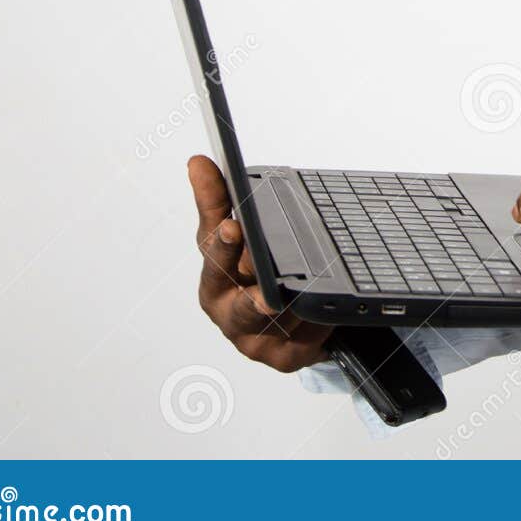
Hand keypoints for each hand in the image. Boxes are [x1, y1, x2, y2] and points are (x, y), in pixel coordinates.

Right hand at [188, 155, 332, 372]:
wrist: (291, 322)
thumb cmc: (258, 273)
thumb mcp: (244, 235)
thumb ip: (221, 200)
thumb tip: (198, 162)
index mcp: (213, 274)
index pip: (213, 251)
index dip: (224, 243)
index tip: (233, 227)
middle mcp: (225, 310)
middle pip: (242, 298)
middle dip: (258, 282)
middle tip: (271, 269)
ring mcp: (251, 339)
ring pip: (283, 316)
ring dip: (298, 298)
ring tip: (314, 281)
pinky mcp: (281, 358)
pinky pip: (307, 336)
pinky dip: (317, 320)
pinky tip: (323, 314)